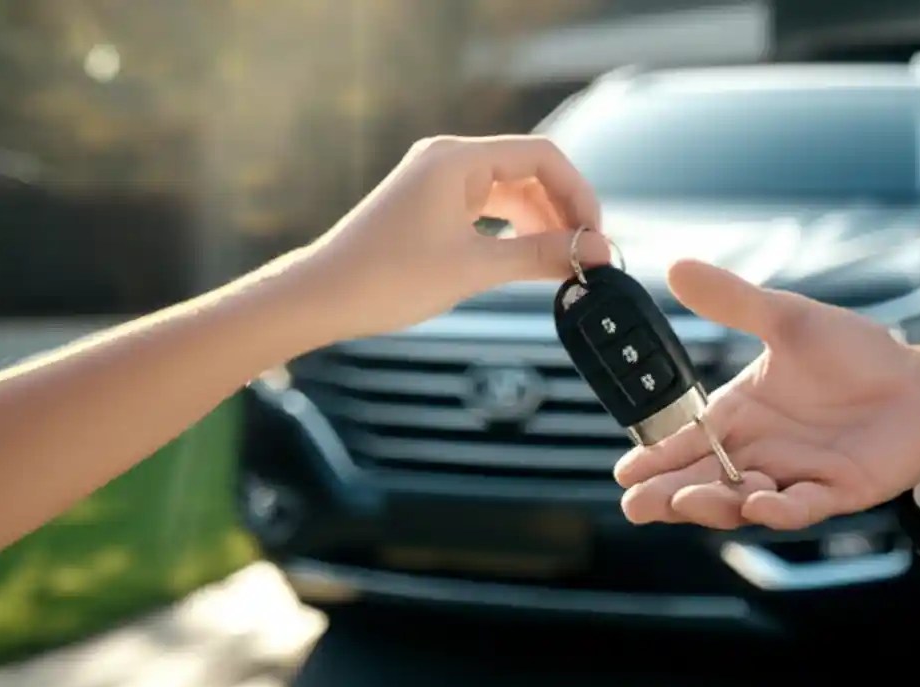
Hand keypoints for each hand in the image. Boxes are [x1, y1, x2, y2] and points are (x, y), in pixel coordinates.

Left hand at [299, 134, 608, 340]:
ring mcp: (437, 181)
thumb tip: (598, 252)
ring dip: (541, 223)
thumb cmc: (387, 279)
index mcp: (457, 159)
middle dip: (562, 211)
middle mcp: (448, 160)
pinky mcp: (430, 205)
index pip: (542, 157)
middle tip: (586, 255)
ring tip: (563, 263)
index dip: (578, 194)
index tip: (596, 235)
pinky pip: (487, 207)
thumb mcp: (476, 268)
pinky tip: (529, 258)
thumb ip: (542, 255)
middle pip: (529, 172)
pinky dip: (513, 230)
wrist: (321, 297)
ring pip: (510, 191)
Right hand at [613, 260, 919, 530]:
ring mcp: (795, 475)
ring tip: (686, 501)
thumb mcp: (787, 319)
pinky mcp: (836, 491)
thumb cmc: (853, 353)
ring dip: (714, 505)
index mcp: (740, 414)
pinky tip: (759, 506)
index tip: (624, 471)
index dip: (655, 457)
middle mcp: (759, 452)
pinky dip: (780, 510)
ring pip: (743, 500)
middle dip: (669, 495)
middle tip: (636, 504)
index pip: (687, 441)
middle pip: (703, 480)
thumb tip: (676, 267)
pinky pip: (802, 506)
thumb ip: (733, 301)